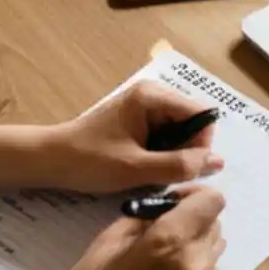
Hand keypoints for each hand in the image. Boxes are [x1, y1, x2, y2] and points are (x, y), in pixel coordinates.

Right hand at [40, 185, 226, 269]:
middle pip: (215, 222)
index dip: (194, 194)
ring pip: (214, 247)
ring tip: (163, 250)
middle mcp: (195, 261)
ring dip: (196, 239)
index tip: (171, 201)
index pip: (212, 200)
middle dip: (193, 216)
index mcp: (170, 240)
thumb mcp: (107, 241)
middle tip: (161, 225)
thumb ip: (143, 218)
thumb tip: (164, 207)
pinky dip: (194, 262)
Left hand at [46, 81, 223, 194]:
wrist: (49, 160)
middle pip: (193, 123)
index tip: (185, 169)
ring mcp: (146, 107)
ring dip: (174, 156)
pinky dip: (163, 155)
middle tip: (165, 175)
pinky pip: (167, 137)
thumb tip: (218, 162)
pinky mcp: (139, 121)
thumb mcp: (136, 168)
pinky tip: (146, 168)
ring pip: (181, 133)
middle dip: (187, 151)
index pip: (201, 116)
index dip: (202, 144)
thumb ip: (179, 166)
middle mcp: (153, 95)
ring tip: (152, 173)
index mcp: (153, 96)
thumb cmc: (88, 161)